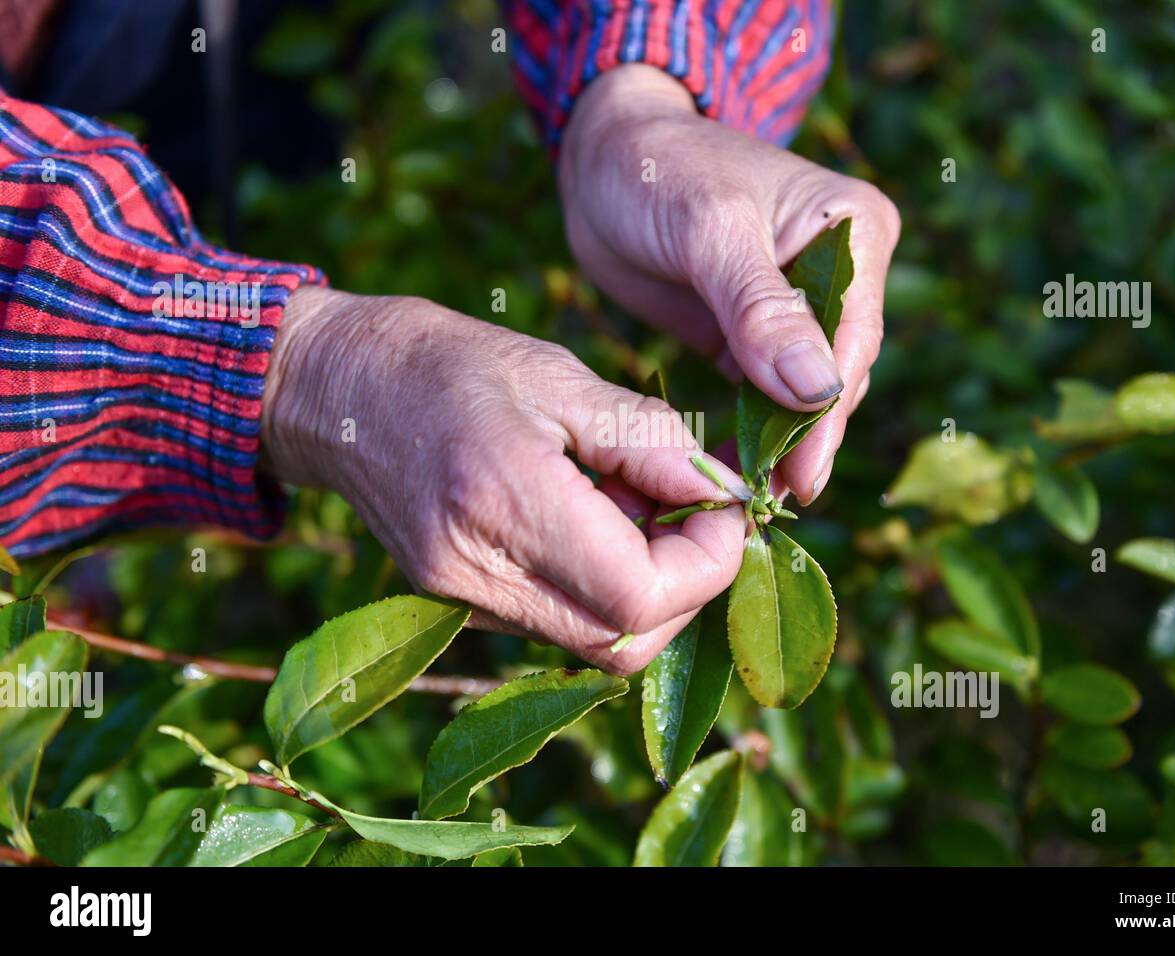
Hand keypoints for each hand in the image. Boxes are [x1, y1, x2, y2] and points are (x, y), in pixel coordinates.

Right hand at [261, 285, 747, 673]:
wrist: (332, 390)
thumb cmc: (445, 363)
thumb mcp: (560, 375)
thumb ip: (651, 441)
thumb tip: (726, 494)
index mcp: (504, 500)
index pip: (640, 595)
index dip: (708, 563)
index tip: (725, 505)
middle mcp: (477, 572)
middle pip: (624, 643)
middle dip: (688, 587)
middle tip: (698, 513)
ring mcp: (460, 600)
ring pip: (596, 643)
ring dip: (649, 589)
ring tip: (644, 506)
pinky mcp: (456, 605)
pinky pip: (558, 623)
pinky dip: (602, 587)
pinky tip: (599, 522)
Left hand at [560, 64, 900, 504]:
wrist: (604, 161)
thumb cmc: (660, 173)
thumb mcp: (709, 231)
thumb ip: (761, 309)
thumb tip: (818, 391)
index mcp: (853, 231)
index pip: (852, 338)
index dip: (826, 412)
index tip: (801, 475)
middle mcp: (841, 272)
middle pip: (836, 374)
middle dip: (808, 438)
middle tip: (775, 504)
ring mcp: (801, 309)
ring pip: (805, 394)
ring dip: (785, 444)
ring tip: (757, 500)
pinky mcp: (757, 335)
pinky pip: (768, 395)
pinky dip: (756, 433)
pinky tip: (738, 473)